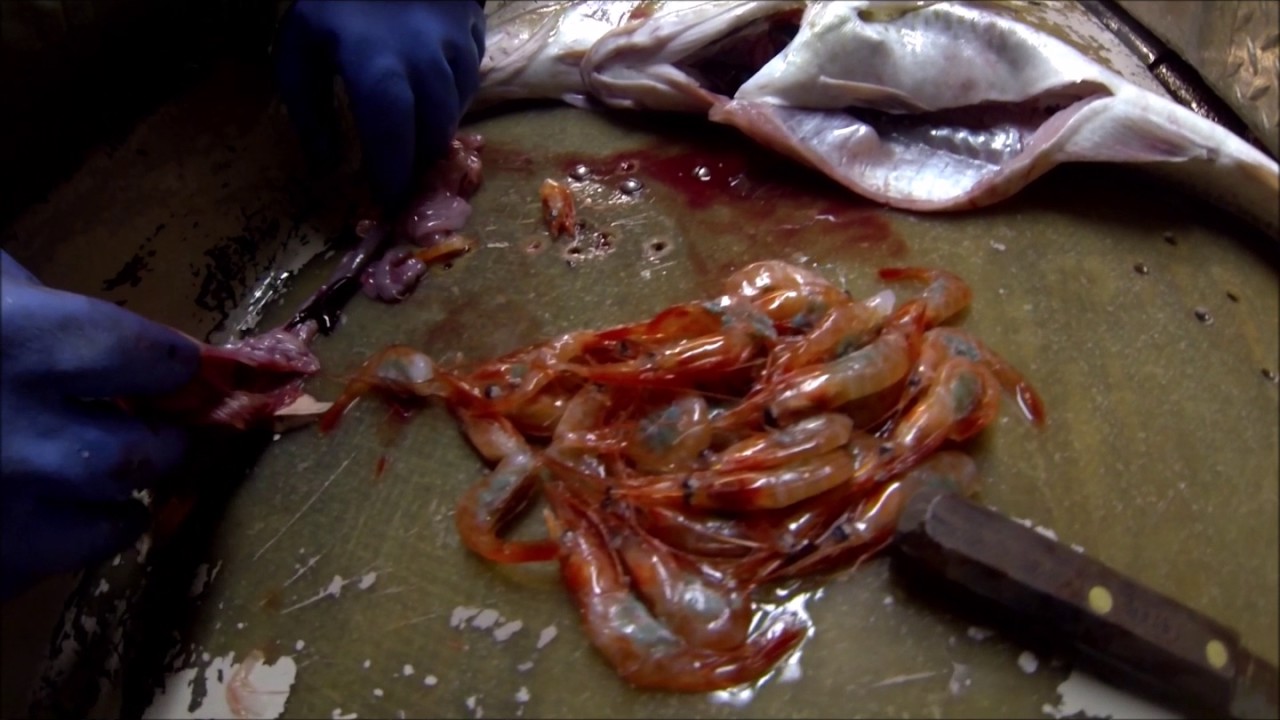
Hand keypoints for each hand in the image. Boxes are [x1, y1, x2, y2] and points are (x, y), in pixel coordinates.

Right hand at [1, 251, 199, 599]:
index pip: (163, 362)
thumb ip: (49, 304)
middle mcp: (32, 435)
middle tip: (160, 431)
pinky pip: (61, 561)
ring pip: (119, 520)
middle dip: (167, 442)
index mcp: (31, 344)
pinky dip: (58, 535)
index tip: (182, 374)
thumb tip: (133, 343)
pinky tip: (26, 506)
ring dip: (116, 496)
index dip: (179, 369)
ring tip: (83, 471)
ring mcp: (11, 509)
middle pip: (156, 452)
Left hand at [275, 0, 486, 208]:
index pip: (393, 137)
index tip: (388, 199)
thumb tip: (329, 168)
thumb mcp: (298, 50)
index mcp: (376, 65)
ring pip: (457, 109)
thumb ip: (309, 112)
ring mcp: (456, 44)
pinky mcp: (474, 32)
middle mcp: (425, 59)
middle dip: (418, 161)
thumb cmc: (332, 4)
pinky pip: (471, 80)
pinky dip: (452, 97)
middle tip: (403, 178)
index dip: (393, 174)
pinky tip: (429, 95)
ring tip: (414, 137)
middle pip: (434, 132)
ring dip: (435, 130)